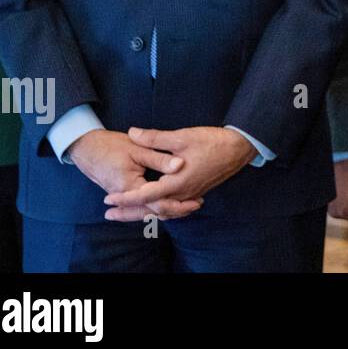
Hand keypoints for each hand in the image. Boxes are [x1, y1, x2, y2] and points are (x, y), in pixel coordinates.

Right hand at [68, 130, 188, 212]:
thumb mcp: (137, 149)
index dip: (179, 203)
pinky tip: (167, 203)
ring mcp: (124, 196)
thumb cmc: (110, 146)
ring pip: (147, 210)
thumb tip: (180, 164)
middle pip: (154, 210)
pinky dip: (155, 207)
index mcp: (131, 186)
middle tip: (197, 205)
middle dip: (176, 210)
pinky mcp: (123, 193)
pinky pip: (141, 205)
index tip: (196, 201)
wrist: (86, 148)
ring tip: (187, 206)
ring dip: (166, 210)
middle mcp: (127, 196)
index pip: (158, 202)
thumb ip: (159, 158)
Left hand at [101, 126, 256, 220]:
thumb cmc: (212, 142)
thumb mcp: (182, 137)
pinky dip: (161, 209)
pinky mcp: (196, 192)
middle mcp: (182, 193)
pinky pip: (174, 207)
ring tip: (127, 213)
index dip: (125, 198)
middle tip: (109, 215)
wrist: (239, 147)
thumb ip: (155, 138)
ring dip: (144, 212)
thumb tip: (133, 133)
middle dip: (129, 213)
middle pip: (152, 210)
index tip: (108, 200)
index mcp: (176, 182)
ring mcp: (190, 194)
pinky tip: (155, 206)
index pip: (145, 195)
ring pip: (163, 211)